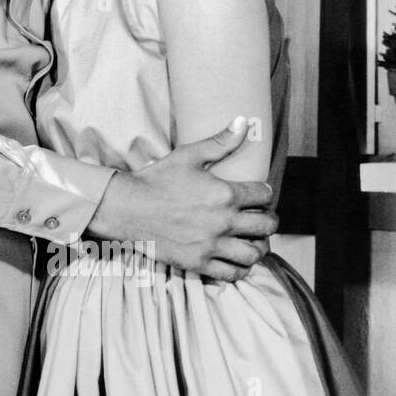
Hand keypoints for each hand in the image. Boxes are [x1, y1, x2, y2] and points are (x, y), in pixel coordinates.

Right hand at [85, 117, 277, 281]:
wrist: (127, 209)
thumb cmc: (156, 180)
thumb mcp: (187, 156)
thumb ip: (219, 142)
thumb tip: (243, 122)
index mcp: (224, 194)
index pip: (264, 195)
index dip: (264, 193)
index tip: (257, 194)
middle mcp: (223, 222)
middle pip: (266, 226)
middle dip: (268, 220)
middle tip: (259, 218)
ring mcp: (211, 245)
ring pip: (253, 253)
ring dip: (257, 246)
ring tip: (250, 240)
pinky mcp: (199, 262)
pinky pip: (232, 273)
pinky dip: (239, 268)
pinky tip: (234, 259)